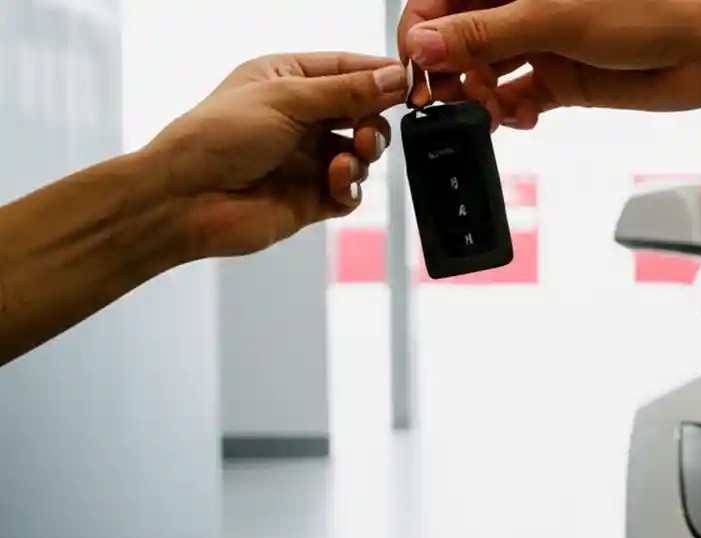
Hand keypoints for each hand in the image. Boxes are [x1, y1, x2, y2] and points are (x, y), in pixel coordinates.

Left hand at [144, 53, 407, 258]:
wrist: (185, 200)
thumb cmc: (218, 137)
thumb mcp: (287, 100)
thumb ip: (346, 92)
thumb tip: (396, 79)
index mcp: (287, 79)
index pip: (347, 69)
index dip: (380, 76)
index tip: (411, 84)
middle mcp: (300, 117)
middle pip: (362, 112)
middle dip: (374, 121)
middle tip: (368, 133)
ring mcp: (306, 158)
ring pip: (361, 153)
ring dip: (363, 155)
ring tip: (350, 159)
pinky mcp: (311, 197)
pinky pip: (351, 190)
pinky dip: (351, 187)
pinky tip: (336, 183)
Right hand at [398, 0, 700, 128]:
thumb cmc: (650, 7)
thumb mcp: (556, 17)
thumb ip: (486, 34)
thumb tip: (425, 46)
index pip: (438, 0)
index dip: (421, 34)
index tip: (418, 69)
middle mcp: (519, 6)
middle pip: (455, 40)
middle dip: (448, 73)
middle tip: (455, 99)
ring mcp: (539, 42)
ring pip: (482, 74)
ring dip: (478, 98)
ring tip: (494, 111)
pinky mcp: (560, 78)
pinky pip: (516, 99)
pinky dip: (510, 113)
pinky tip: (519, 118)